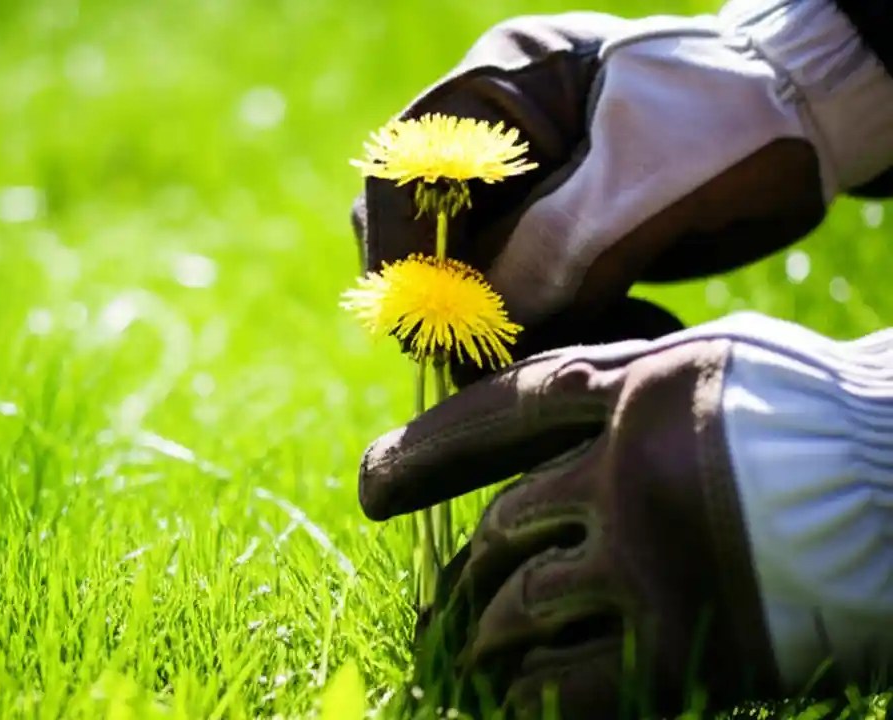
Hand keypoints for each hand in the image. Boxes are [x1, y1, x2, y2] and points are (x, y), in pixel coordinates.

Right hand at [351, 0, 892, 382]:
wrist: (811, 124)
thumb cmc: (729, 126)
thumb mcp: (636, 188)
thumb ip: (547, 255)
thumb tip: (473, 336)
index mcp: (500, 85)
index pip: (405, 168)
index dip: (395, 251)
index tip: (417, 328)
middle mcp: (498, 131)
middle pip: (424, 223)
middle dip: (440, 296)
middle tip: (468, 361)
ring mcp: (527, 177)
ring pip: (469, 264)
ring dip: (493, 320)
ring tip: (535, 359)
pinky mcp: (558, 221)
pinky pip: (520, 284)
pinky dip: (540, 322)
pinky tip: (584, 337)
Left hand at [360, 313, 892, 716]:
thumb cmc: (821, 423)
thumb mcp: (718, 367)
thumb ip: (619, 387)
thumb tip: (530, 410)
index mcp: (634, 390)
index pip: (494, 418)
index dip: (422, 454)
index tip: (372, 487)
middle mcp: (629, 472)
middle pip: (504, 527)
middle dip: (464, 574)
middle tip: (435, 606)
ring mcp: (652, 562)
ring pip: (521, 603)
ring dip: (483, 635)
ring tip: (459, 654)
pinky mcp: (685, 647)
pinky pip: (566, 681)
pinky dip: (526, 692)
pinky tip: (506, 697)